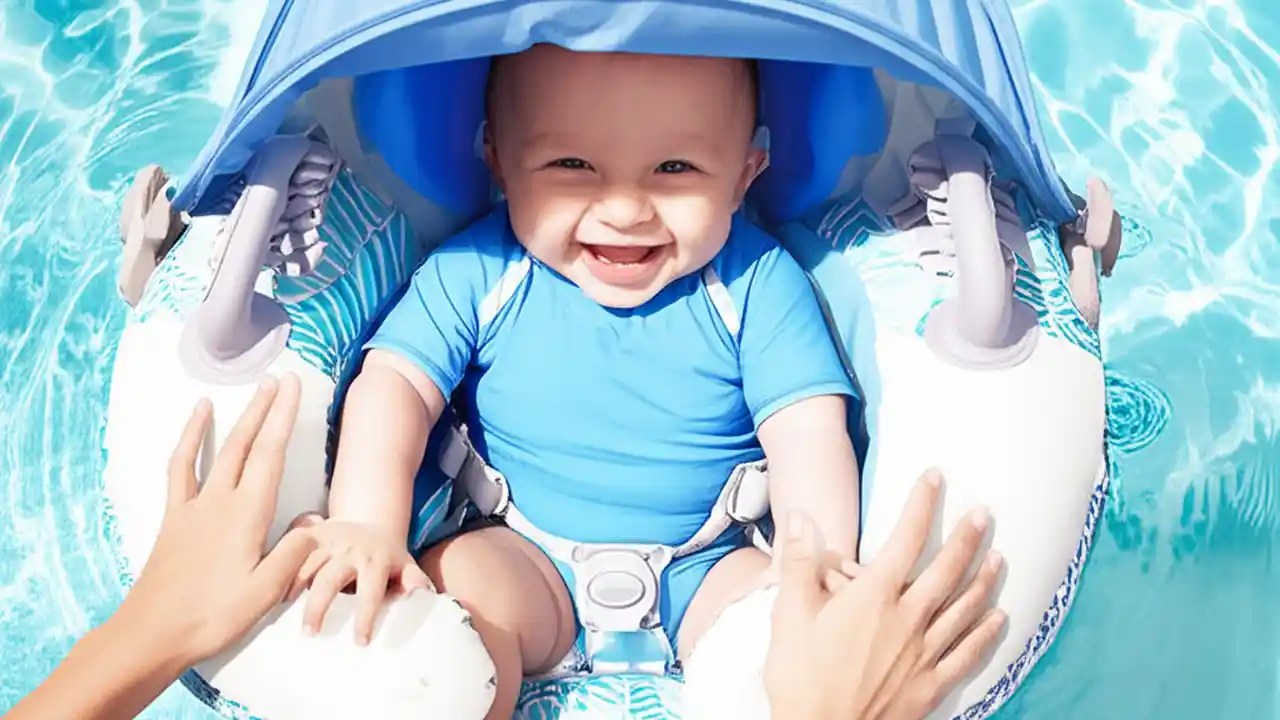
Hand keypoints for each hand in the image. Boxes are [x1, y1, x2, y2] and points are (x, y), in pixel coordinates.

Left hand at [118, 374, 317, 667]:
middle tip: (278, 379)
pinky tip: (194, 424)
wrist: (152, 633)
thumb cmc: (212, 615)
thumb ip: (294, 554)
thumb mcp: (265, 592)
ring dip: (234, 419)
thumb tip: (314, 526)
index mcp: (247, 514)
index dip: (283, 417)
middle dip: (263, 408)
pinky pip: (181, 469)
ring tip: (246, 393)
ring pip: (218, 451)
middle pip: (246, 443)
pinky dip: (189, 442)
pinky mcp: (175, 518)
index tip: (292, 388)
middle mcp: (219, 501)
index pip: (271, 454)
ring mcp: (193, 507)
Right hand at [288, 515, 432, 644]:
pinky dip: (283, 576)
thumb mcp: (406, 565)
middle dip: (317, 608)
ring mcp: (328, 539)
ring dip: (293, 593)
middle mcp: (351, 547)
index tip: (359, 643)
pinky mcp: (311, 534)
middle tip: (310, 634)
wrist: (370, 519)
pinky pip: (292, 556)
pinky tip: (276, 597)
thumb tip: (422, 593)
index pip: (370, 591)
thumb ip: (415, 580)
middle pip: (328, 580)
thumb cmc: (388, 556)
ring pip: (305, 568)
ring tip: (284, 618)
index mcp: (377, 559)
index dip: (365, 617)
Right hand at [764, 470, 1005, 719]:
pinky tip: (999, 618)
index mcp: (873, 597)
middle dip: (966, 537)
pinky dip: (985, 633)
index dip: (922, 504)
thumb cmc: (801, 677)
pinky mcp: (930, 686)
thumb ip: (798, 563)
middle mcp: (907, 620)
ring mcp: (923, 654)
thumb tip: (801, 517)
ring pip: (964, 608)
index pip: (904, 538)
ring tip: (999, 556)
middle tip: (983, 513)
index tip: (935, 477)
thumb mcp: (789, 615)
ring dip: (983, 579)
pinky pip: (967, 654)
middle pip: (946, 570)